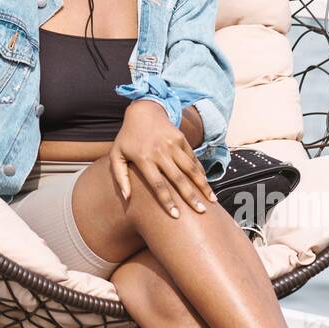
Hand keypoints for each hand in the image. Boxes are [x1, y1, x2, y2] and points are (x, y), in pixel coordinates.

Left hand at [109, 100, 216, 217]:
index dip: (167, 201)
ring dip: (202, 185)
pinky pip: (193, 159)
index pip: (158, 185)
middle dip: (191, 197)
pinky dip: (200, 172)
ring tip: (211, 200)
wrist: (143, 112)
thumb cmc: (127, 138)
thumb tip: (127, 198)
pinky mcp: (181, 139)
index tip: (176, 215)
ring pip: (190, 169)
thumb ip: (120, 177)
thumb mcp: (117, 155)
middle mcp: (160, 152)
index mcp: (143, 158)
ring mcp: (172, 144)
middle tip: (201, 212)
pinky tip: (207, 184)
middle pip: (178, 179)